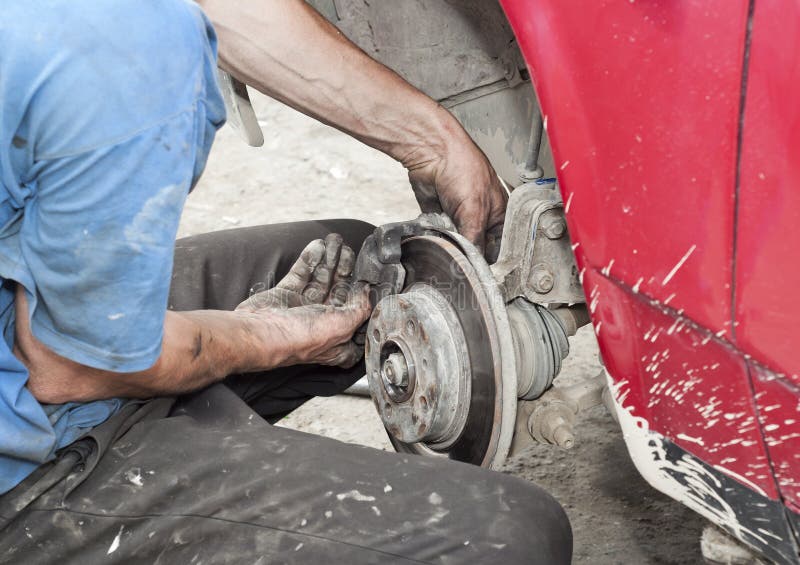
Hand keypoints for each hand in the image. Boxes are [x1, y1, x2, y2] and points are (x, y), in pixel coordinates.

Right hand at [236, 234, 369, 367]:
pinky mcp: (284, 295)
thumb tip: (366, 293)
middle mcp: (319, 324)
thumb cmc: (300, 337)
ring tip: (335, 241)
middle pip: (338, 293)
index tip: (368, 280)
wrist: (259, 333)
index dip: (363, 299)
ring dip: (328, 260)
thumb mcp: (342, 325)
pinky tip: (318, 246)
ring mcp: (301, 309)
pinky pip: (300, 274)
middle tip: (349, 251)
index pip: (355, 318)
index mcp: (336, 339)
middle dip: (345, 270)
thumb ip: (359, 309)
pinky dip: (309, 259)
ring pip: (319, 280)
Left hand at [406, 118, 507, 260]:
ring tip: (447, 242)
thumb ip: (475, 242)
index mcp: (499, 215)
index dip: (491, 263)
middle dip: (467, 254)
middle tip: (461, 262)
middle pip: (475, 249)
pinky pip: (438, 235)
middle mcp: (480, 218)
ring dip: (450, 245)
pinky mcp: (439, 217)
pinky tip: (435, 234)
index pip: (499, 248)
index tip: (482, 277)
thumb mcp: (475, 212)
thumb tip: (475, 267)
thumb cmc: (463, 168)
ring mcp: (459, 218)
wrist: (433, 153)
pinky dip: (435, 236)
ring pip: (455, 244)